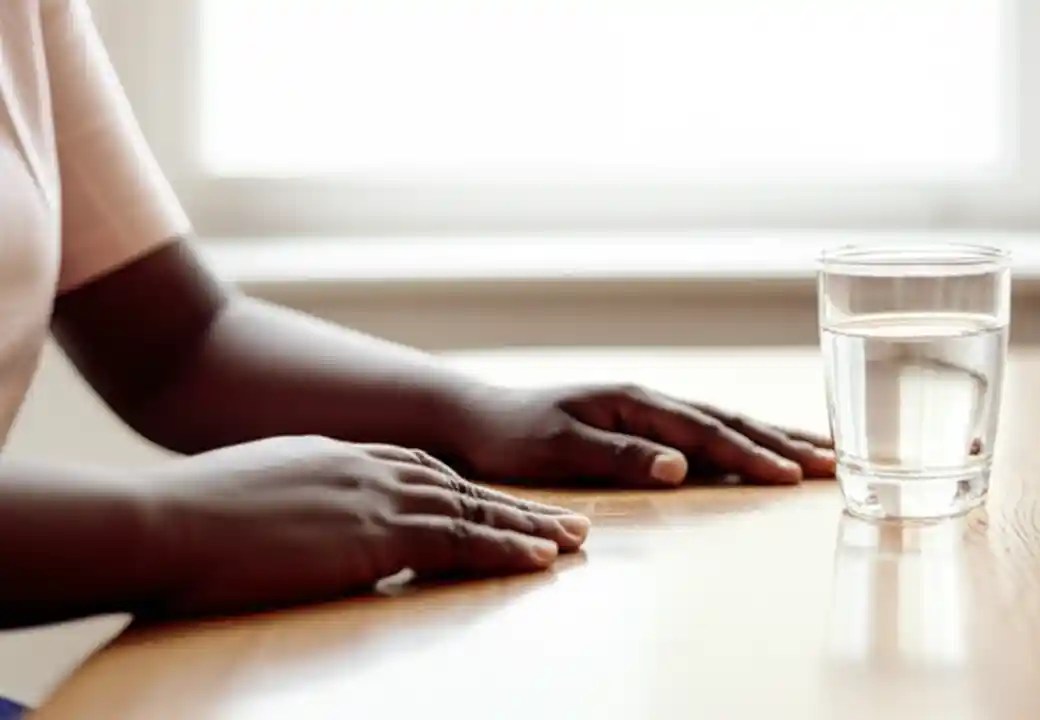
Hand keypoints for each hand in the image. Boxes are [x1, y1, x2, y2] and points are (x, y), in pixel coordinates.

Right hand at [138, 436, 588, 617]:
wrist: (165, 521)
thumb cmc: (190, 516)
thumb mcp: (257, 495)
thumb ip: (300, 500)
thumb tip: (313, 529)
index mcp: (340, 456)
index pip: (423, 471)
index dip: (469, 490)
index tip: (501, 503)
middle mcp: (369, 468)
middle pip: (462, 486)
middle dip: (517, 506)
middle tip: (567, 519)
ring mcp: (377, 497)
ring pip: (473, 510)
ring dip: (529, 527)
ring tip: (575, 541)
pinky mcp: (378, 533)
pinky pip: (459, 540)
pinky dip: (505, 549)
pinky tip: (541, 560)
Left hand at [453, 384, 834, 486]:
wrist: (478, 418)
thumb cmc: (512, 436)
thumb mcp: (558, 448)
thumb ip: (620, 455)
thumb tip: (680, 467)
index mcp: (637, 403)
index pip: (707, 433)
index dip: (752, 455)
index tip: (793, 475)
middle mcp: (652, 401)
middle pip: (731, 422)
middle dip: (785, 442)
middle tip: (837, 461)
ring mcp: (652, 410)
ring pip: (726, 423)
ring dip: (775, 437)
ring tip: (822, 451)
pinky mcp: (647, 424)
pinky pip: (709, 431)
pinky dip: (746, 439)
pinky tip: (765, 447)